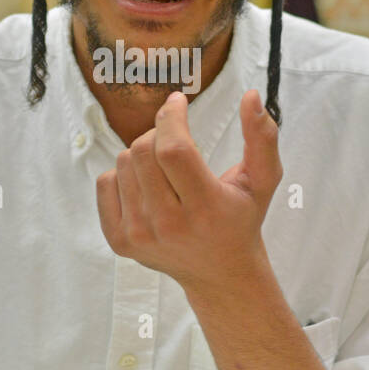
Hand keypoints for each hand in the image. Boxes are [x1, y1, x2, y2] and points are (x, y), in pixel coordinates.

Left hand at [96, 89, 282, 293]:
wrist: (219, 274)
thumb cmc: (241, 219)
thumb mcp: (262, 180)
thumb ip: (263, 137)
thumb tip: (250, 95)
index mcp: (205, 208)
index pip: (173, 149)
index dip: (171, 117)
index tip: (177, 101)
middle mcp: (168, 225)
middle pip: (142, 150)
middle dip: (159, 132)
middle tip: (175, 136)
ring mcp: (139, 235)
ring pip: (123, 162)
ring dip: (143, 153)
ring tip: (166, 169)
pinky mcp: (119, 240)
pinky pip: (105, 182)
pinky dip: (124, 174)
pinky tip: (147, 186)